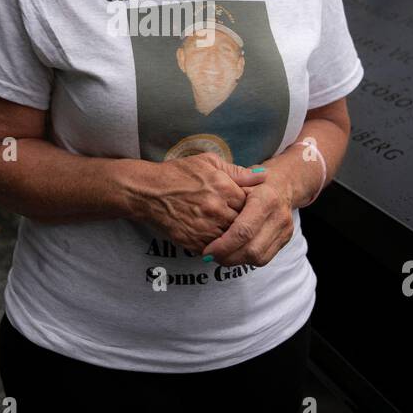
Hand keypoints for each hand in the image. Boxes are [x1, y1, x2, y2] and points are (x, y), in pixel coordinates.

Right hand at [134, 152, 267, 253]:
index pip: (251, 204)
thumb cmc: (178, 173)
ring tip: (227, 228)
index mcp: (224, 188)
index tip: (244, 205)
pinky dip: (217, 246)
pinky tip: (215, 237)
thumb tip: (263, 176)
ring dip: (231, 235)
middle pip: (243, 223)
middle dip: (243, 222)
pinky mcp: (193, 242)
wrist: (148, 192)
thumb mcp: (209, 162)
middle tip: (238, 219)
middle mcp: (217, 209)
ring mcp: (205, 227)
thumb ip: (238, 172)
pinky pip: (215, 249)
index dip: (249, 206)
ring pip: (231, 239)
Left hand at [201, 172, 295, 267]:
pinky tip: (232, 255)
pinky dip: (245, 260)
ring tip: (218, 257)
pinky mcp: (285, 239)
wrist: (282, 184)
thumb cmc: (254, 181)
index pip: (244, 230)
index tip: (207, 250)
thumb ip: (224, 193)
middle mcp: (279, 216)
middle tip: (209, 256)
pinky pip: (264, 259)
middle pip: (251, 249)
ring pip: (258, 258)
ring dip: (235, 261)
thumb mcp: (240, 178)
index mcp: (266, 199)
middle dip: (227, 256)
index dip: (224, 245)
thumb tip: (207, 208)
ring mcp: (285, 229)